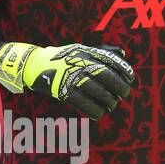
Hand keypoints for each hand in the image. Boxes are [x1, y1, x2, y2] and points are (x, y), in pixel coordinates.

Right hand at [0, 41, 135, 119]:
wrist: (34, 64)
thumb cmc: (61, 58)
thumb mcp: (80, 49)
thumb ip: (101, 52)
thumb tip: (123, 53)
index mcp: (86, 52)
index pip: (110, 61)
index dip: (123, 70)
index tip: (130, 78)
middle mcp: (80, 64)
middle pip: (106, 77)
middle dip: (119, 87)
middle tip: (123, 94)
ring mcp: (72, 78)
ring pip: (97, 92)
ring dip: (108, 101)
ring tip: (112, 105)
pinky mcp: (64, 91)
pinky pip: (84, 104)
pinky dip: (95, 110)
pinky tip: (100, 114)